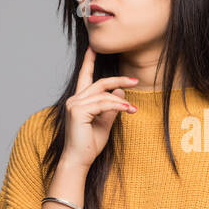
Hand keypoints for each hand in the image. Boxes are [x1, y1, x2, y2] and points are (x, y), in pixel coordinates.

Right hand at [61, 48, 138, 170]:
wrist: (79, 160)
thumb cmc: (89, 144)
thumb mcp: (104, 123)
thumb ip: (111, 108)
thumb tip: (120, 92)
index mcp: (78, 101)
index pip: (84, 77)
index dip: (89, 61)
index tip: (93, 48)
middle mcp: (74, 100)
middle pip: (99, 82)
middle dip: (118, 80)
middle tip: (135, 80)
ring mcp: (74, 104)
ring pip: (103, 95)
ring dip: (121, 101)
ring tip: (133, 108)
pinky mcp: (78, 111)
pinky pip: (103, 104)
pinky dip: (117, 106)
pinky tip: (128, 110)